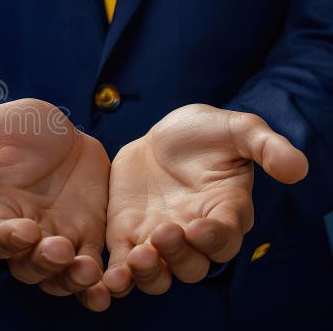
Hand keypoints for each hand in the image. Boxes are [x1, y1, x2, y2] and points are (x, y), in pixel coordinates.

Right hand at [0, 99, 110, 310]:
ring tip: (89, 271)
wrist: (57, 131)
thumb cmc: (14, 128)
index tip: (27, 229)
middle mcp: (25, 233)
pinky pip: (95, 267)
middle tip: (61, 249)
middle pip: (29, 267)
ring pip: (60, 276)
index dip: (10, 239)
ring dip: (72, 280)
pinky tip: (114, 281)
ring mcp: (58, 238)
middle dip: (44, 264)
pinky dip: (103, 280)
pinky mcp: (88, 236)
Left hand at [103, 104, 307, 296]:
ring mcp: (158, 240)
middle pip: (192, 265)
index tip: (199, 226)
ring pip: (159, 275)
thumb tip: (298, 169)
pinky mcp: (127, 237)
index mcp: (224, 213)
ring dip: (149, 273)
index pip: (224, 238)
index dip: (213, 237)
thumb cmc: (204, 133)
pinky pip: (123, 267)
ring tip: (138, 256)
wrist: (160, 135)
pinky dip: (118, 278)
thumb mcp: (238, 129)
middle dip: (179, 254)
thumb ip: (267, 147)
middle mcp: (194, 235)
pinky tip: (109, 278)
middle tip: (163, 231)